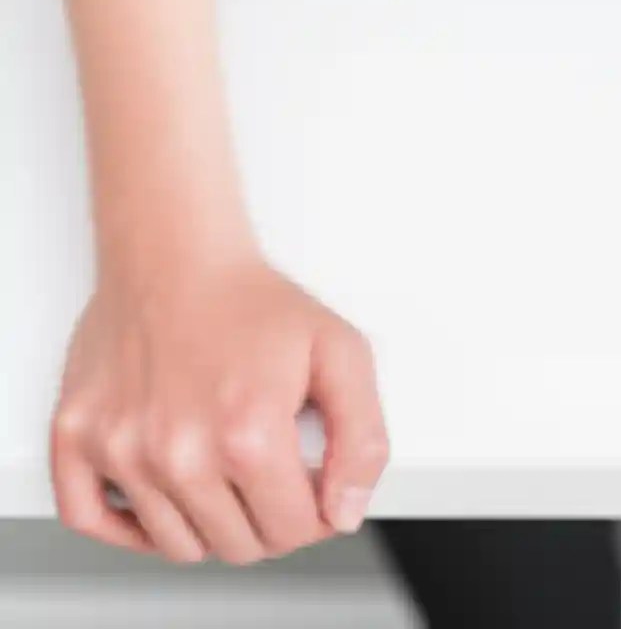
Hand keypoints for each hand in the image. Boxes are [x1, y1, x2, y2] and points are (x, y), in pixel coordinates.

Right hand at [52, 256, 388, 563]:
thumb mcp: (343, 355)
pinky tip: (168, 495)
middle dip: (271, 519)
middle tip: (274, 474)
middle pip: (240, 545)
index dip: (319, 513)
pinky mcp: (77, 437)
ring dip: (212, 522)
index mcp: (248, 435)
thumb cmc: (253, 302)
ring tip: (227, 472)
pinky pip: (94, 520)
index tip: (316, 485)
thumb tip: (346, 511)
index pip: (294, 530)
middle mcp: (178, 451)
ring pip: (178, 545)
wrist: (178, 256)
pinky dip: (134, 524)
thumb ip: (363, 440)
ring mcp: (121, 449)